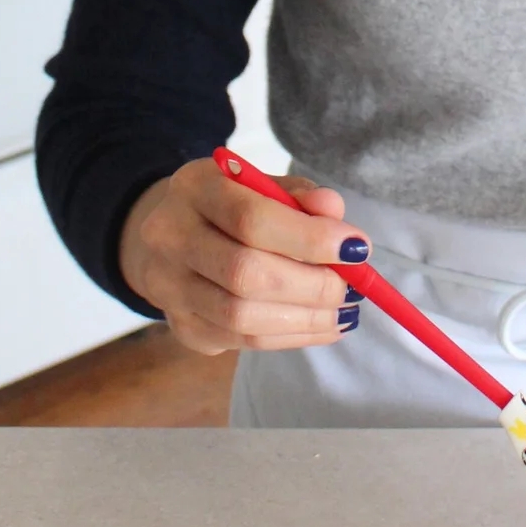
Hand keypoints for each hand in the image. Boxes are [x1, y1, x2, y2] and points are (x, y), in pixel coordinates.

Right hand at [118, 158, 369, 357]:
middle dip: (312, 285)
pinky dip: (291, 337)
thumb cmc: (232, 206)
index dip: (310, 238)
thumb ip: (298, 195)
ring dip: (305, 319)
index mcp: (193, 188)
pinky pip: (242, 341)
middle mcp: (169, 237)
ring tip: (343, 312)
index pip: (251, 219)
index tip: (357, 248)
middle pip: (245, 273)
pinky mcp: (182, 327)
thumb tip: (333, 211)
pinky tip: (321, 325)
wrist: (175, 237)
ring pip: (242, 317)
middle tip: (351, 288)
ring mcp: (169, 288)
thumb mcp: (262, 184)